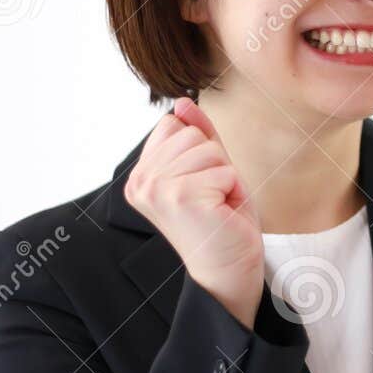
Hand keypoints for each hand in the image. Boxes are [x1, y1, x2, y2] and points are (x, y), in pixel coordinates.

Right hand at [124, 97, 264, 330]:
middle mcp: (141, 181)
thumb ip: (196, 135)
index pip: (173, 125)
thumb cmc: (220, 222)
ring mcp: (157, 188)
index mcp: (140, 175)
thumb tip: (182, 102)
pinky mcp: (181, 196)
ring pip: (209, 150)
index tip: (200, 186)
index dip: (199, 152)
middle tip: (212, 198)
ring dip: (224, 177)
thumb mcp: (208, 169)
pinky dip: (232, 190)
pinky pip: (223, 169)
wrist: (228, 269)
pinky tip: (221, 213)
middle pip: (191, 134)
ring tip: (216, 205)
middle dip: (214, 163)